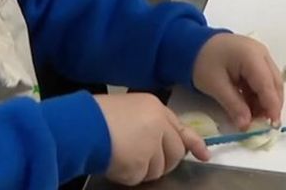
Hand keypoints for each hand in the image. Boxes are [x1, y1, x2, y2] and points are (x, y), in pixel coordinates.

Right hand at [95, 93, 209, 185]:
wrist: (81, 125)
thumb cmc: (98, 116)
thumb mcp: (129, 110)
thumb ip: (150, 124)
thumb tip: (164, 143)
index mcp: (155, 108)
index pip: (181, 128)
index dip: (193, 143)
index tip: (204, 155)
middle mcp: (159, 124)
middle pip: (174, 153)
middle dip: (162, 161)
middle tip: (141, 160)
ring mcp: (152, 144)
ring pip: (158, 169)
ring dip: (143, 169)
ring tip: (122, 155)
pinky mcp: (141, 163)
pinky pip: (140, 177)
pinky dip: (129, 175)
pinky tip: (116, 162)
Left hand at [192, 33, 284, 130]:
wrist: (191, 44)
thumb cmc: (202, 62)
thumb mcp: (216, 86)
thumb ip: (233, 105)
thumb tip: (246, 126)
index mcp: (252, 56)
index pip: (267, 84)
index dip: (272, 106)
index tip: (273, 126)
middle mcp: (261, 53)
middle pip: (274, 83)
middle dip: (271, 105)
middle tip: (264, 126)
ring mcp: (260, 55)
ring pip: (270, 82)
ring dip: (265, 101)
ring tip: (255, 120)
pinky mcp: (255, 60)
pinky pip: (263, 80)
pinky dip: (258, 95)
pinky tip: (251, 108)